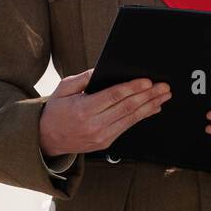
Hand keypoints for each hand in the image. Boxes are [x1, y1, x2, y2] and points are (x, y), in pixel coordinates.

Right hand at [40, 68, 170, 157]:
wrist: (46, 138)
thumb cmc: (56, 110)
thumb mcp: (64, 89)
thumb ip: (84, 78)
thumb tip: (103, 69)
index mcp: (83, 109)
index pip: (114, 96)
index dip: (133, 88)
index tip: (148, 81)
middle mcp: (94, 124)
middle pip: (127, 107)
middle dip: (148, 96)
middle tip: (164, 86)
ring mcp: (101, 135)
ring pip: (131, 118)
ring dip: (151, 106)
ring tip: (164, 96)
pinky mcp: (106, 142)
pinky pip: (128, 127)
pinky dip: (143, 116)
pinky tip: (153, 108)